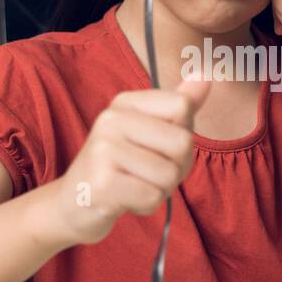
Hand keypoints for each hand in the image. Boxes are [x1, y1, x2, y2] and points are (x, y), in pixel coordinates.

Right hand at [53, 76, 211, 244]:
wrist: (74, 204)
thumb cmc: (122, 168)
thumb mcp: (151, 132)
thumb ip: (180, 106)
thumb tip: (207, 75)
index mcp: (125, 102)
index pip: (182, 106)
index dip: (183, 136)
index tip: (159, 147)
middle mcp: (111, 119)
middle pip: (183, 142)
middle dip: (175, 168)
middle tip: (147, 174)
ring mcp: (103, 150)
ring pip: (168, 175)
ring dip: (159, 190)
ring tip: (134, 187)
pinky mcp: (101, 183)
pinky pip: (152, 197)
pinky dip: (146, 206)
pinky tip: (125, 202)